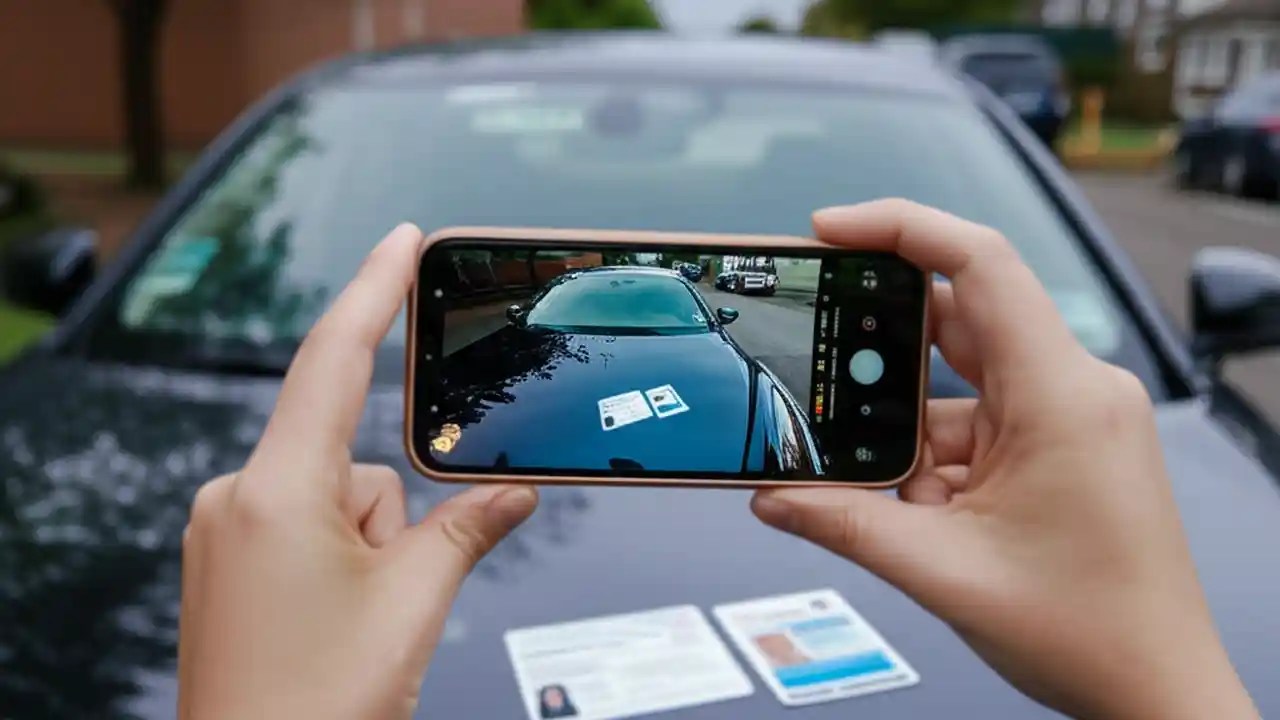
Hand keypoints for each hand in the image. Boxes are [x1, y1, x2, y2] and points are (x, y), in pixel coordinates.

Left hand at [178, 224, 537, 718]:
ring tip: (356, 625)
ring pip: (336, 499)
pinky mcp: (226, 563)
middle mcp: (235, 500)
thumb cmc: (310, 709)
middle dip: (392, 509)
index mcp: (275, 493)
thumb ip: (467, 529)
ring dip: (368, 545)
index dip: (372, 290)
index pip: (333, 360)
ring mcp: (224, 533)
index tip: (399, 240)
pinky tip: (334, 623)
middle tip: (388, 591)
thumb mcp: (412, 605)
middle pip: (353, 457)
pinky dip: (338, 558)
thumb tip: (513, 493)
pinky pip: (304, 526)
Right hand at [752, 200, 1257, 719]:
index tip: (832, 230)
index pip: (981, 264)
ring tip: (866, 470)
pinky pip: (971, 424)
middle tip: (812, 343)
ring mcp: (1065, 418)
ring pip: (956, 381)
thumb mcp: (946, 572)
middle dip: (878, 336)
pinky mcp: (1054, 447)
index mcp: (1063, 397)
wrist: (1157, 689)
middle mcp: (1071, 391)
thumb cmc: (1094, 631)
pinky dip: (927, 455)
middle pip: (957, 317)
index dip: (901, 228)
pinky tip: (908, 503)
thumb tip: (773, 495)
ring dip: (903, 422)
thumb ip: (846, 525)